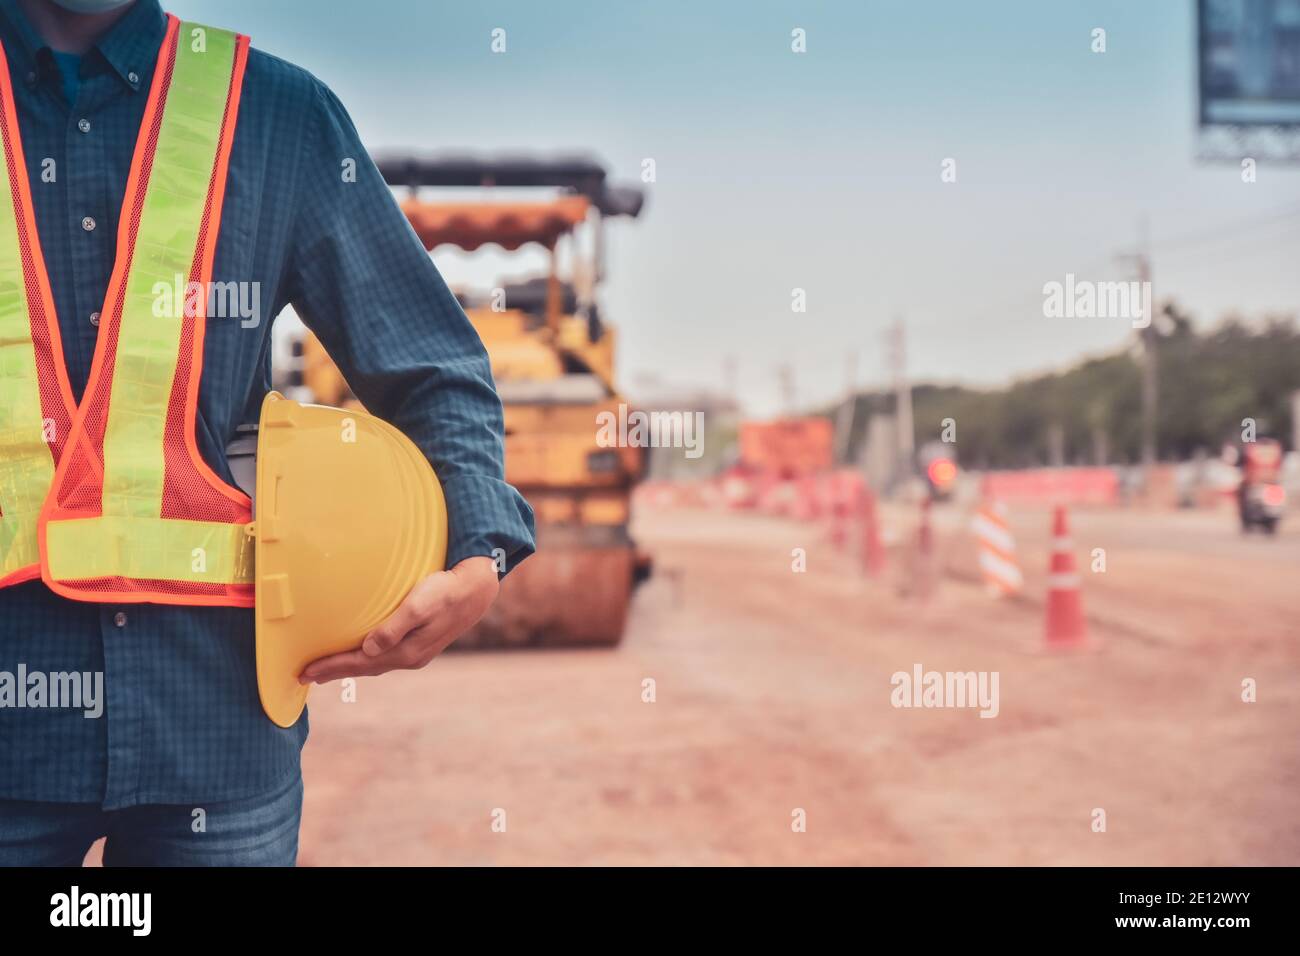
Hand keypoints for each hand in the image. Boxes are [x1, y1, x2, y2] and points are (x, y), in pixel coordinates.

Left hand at [299, 556, 499, 683]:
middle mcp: (410, 657)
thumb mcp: (420, 605)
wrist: (477, 589)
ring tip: (328, 668)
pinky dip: (367, 658)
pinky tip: (363, 653)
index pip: (360, 663)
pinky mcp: (421, 643)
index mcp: (407, 651)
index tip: (306, 672)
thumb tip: (368, 649)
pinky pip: (385, 656)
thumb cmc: (446, 591)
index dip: (332, 667)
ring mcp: (417, 652)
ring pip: (375, 663)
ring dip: (350, 666)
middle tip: (306, 676)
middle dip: (335, 671)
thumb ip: (394, 627)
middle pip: (365, 668)